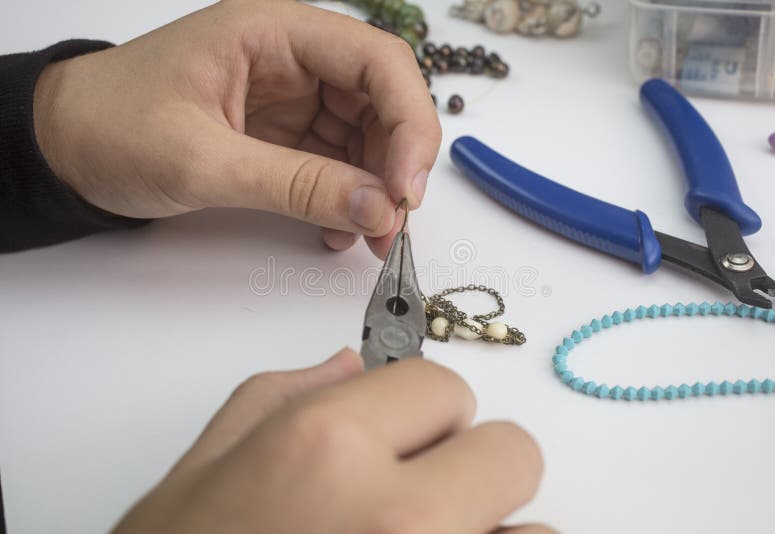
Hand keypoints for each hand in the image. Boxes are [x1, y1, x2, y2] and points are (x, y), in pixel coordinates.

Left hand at [32, 0, 440, 257]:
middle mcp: (292, 60)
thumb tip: (378, 207)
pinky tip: (336, 230)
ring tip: (369, 238)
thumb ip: (294, 184)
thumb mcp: (202, 160)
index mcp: (273, 33)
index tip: (407, 187)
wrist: (64, 149)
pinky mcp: (284, 137)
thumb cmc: (111, 128)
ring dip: (377, 191)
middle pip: (381, 102)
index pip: (375, 61)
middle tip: (394, 224)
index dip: (408, 121)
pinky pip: (338, 165)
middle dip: (396, 165)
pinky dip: (347, 200)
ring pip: (366, 139)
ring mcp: (292, 100)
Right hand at [112, 349, 551, 533]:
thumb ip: (279, 399)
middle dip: (472, 468)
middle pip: (512, 453)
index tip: (408, 439)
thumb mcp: (198, 477)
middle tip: (424, 501)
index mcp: (323, 449)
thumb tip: (350, 365)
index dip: (424, 413)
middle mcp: (394, 517)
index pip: (443, 386)